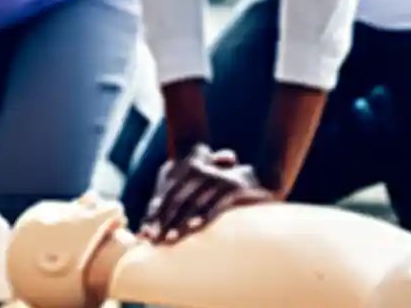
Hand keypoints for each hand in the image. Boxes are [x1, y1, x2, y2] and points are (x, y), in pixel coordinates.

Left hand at [140, 143, 273, 243]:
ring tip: (169, 239)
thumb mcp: (204, 193)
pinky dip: (203, 216)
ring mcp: (218, 177)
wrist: (265, 181)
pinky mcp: (234, 186)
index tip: (145, 234)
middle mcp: (202, 170)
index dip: (155, 214)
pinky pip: (215, 203)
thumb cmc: (229, 192)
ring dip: (179, 222)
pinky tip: (193, 227)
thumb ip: (182, 203)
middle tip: (153, 241)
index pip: (168, 194)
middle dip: (163, 222)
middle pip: (177, 199)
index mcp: (190, 169)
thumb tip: (153, 228)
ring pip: (193, 203)